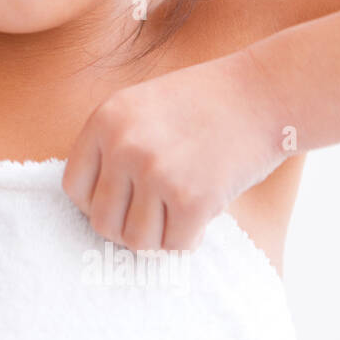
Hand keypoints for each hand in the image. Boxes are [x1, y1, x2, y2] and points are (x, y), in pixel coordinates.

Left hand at [61, 49, 288, 252]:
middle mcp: (123, 146)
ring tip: (176, 215)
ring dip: (158, 238)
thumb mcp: (140, 107)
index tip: (120, 202)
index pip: (73, 187)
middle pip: (102, 221)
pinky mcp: (192, 199)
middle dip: (126, 227)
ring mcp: (156, 173)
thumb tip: (95, 209)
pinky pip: (175, 245)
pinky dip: (189, 239)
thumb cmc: (204, 103)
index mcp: (104, 120)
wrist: (265, 93)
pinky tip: (201, 216)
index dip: (95, 203)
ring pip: (136, 241)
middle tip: (153, 216)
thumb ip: (112, 148)